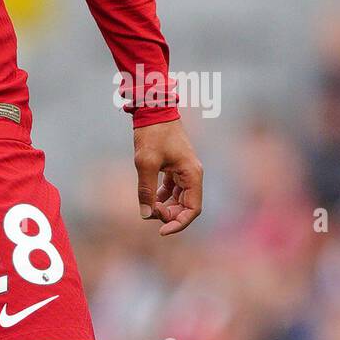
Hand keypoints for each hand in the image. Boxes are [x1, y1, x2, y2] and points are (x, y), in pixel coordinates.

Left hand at [134, 120, 201, 234]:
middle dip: (170, 215)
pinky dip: (162, 196)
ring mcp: (184, 170)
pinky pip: (172, 188)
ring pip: (179, 198)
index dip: (179, 223)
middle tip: (150, 213)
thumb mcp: (146, 163)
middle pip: (186, 206)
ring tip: (149, 207)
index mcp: (192, 174)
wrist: (153, 108)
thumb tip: (146, 215)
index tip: (161, 230)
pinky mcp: (175, 165)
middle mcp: (192, 174)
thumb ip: (146, 190)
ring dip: (166, 207)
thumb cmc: (152, 133)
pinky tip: (150, 199)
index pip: (193, 209)